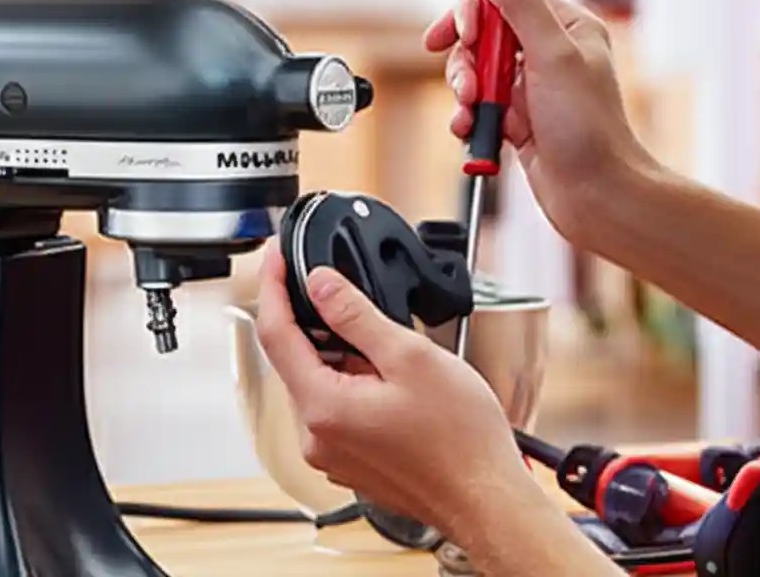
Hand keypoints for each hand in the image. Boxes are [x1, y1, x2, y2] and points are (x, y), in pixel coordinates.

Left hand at [253, 243, 532, 548]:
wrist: (487, 500)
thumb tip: (321, 284)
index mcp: (322, 407)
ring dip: (343, 358)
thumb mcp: (410, 357)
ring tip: (393, 358)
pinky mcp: (348, 462)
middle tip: (360, 307)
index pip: (274, 334)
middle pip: (295, 360)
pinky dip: (353, 386)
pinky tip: (392, 387)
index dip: (272, 287)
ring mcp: (330, 453)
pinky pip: (335, 410)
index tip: (276, 259)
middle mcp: (316, 437)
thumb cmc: (460, 441)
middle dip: (319, 325)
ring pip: (318, 384)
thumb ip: (356, 315)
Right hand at [424, 0, 658, 243]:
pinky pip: (478, 107)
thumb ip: (519, 3)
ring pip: (475, 73)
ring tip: (472, 114)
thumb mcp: (554, 54)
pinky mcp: (517, 120)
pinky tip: (473, 132)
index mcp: (566, 27)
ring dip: (465, 94)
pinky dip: (468, 119)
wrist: (595, 193)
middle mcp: (548, 54)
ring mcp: (531, 88)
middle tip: (469, 85)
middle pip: (482, 36)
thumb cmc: (589, 131)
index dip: (472, 14)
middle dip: (466, 61)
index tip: (462, 37)